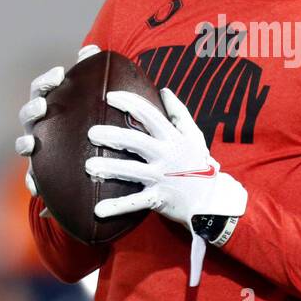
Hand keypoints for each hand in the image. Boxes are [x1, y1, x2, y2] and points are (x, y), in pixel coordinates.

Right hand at [15, 44, 100, 209]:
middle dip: (33, 109)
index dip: (46, 81)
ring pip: (23, 144)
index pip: (41, 89)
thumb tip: (92, 47)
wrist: (81, 156)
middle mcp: (37, 125)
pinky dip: (32, 183)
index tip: (59, 73)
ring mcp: (35, 148)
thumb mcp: (89, 100)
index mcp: (48, 104)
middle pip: (28, 114)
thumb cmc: (82, 121)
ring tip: (31, 143)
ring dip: (24, 142)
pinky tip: (36, 189)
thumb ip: (89, 75)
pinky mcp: (39, 172)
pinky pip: (32, 179)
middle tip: (43, 107)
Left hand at [83, 87, 247, 285]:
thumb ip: (180, 113)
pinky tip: (98, 210)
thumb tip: (164, 90)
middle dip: (113, 136)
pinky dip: (117, 207)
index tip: (110, 96)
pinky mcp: (158, 199)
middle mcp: (166, 156)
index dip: (130, 103)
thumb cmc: (199, 164)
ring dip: (109, 168)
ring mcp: (161, 178)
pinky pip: (135, 203)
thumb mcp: (195, 136)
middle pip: (136, 141)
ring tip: (88, 165)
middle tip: (92, 133)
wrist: (212, 200)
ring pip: (132, 171)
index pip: (149, 115)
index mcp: (173, 138)